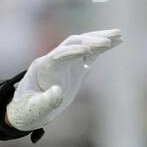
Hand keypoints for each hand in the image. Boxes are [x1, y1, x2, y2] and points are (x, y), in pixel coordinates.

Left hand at [6, 29, 123, 132]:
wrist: (27, 109)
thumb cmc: (28, 111)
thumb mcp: (34, 110)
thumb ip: (45, 102)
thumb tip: (57, 91)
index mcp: (42, 69)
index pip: (58, 56)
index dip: (71, 52)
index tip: (87, 50)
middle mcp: (53, 60)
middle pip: (71, 44)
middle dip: (88, 41)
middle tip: (108, 42)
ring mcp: (64, 62)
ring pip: (81, 44)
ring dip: (98, 39)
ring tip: (119, 35)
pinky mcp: (74, 66)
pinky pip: (89, 53)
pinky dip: (102, 47)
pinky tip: (117, 41)